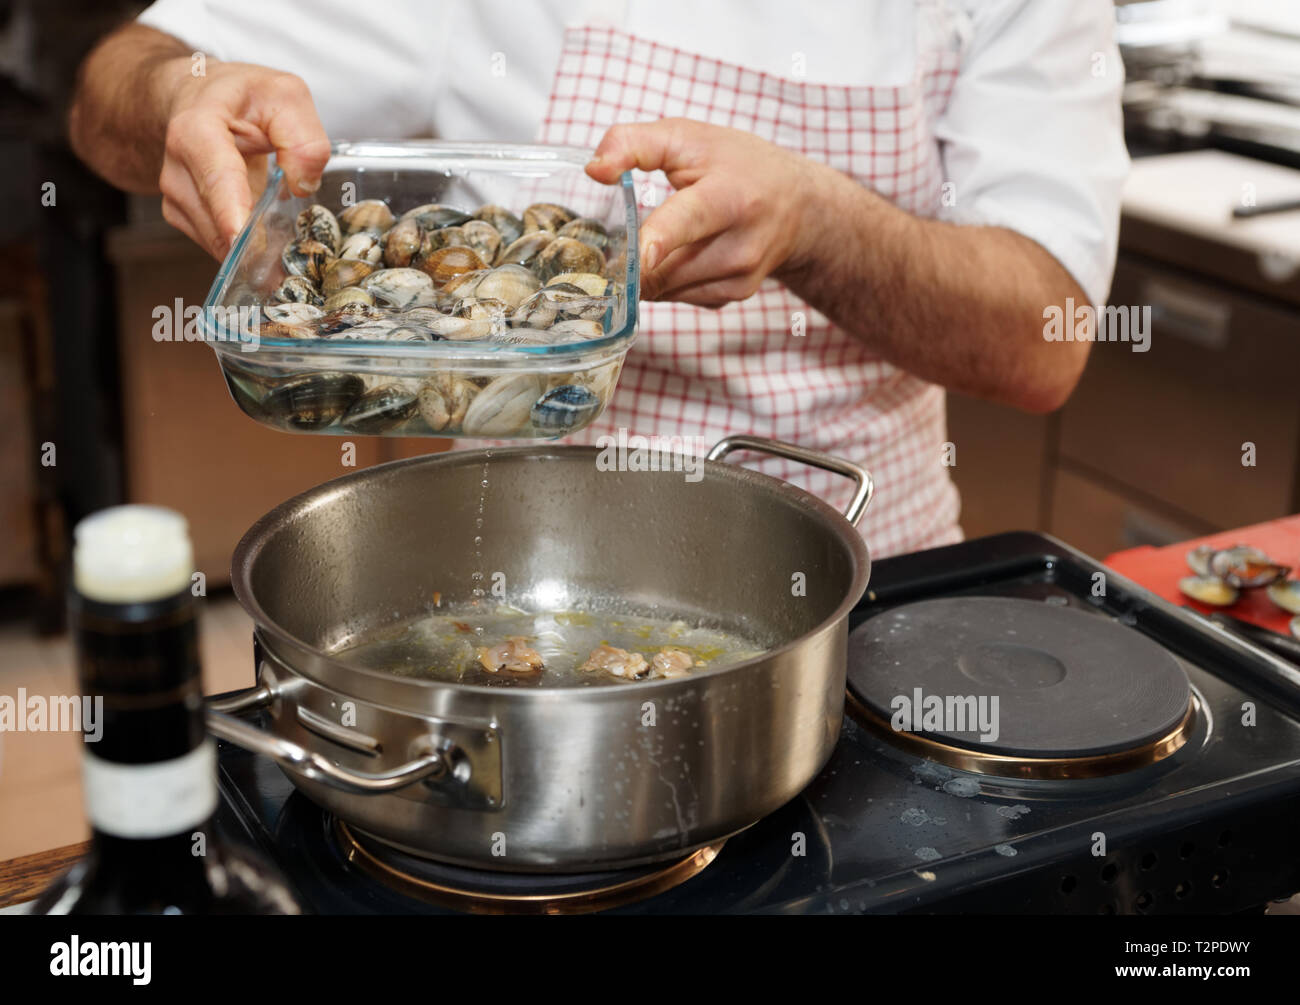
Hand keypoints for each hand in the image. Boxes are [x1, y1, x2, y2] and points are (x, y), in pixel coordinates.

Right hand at [159, 62, 330, 258]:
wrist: (199, 98)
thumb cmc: (243, 96)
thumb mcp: (286, 97)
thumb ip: (303, 137)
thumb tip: (302, 185)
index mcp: (198, 129)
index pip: (215, 175)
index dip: (228, 210)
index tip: (241, 239)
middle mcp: (178, 165)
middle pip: (216, 219)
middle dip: (253, 244)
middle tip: (287, 265)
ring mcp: (175, 193)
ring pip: (217, 240)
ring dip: (250, 250)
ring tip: (280, 245)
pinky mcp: (182, 214)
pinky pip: (216, 244)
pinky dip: (242, 248)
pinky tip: (262, 236)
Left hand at [585, 118, 827, 306]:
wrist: (800, 207)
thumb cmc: (740, 166)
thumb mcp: (690, 137)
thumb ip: (635, 143)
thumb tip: (594, 170)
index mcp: (731, 196)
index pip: (691, 220)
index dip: (660, 239)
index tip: (640, 254)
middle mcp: (741, 245)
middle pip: (665, 267)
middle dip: (632, 256)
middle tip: (624, 234)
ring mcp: (739, 278)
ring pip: (664, 288)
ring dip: (648, 269)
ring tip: (661, 237)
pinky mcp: (733, 297)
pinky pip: (676, 297)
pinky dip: (667, 278)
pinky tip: (684, 253)